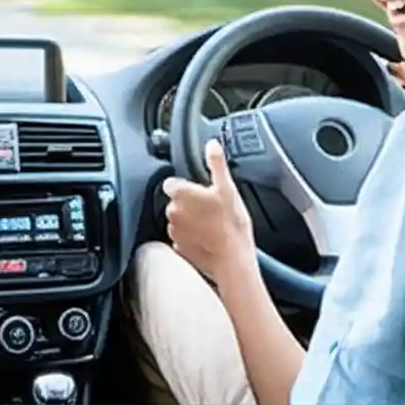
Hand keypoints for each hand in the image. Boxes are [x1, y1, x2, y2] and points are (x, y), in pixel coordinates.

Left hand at [162, 139, 255, 281]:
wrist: (233, 260)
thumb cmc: (231, 224)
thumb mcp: (227, 187)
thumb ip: (216, 163)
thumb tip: (211, 144)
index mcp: (181, 194)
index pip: (171, 183)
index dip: (185, 185)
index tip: (198, 190)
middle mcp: (172, 212)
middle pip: (176, 202)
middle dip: (190, 204)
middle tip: (210, 208)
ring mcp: (174, 231)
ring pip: (180, 220)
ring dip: (191, 221)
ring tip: (211, 224)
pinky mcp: (179, 248)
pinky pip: (183, 238)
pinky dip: (192, 237)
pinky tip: (208, 238)